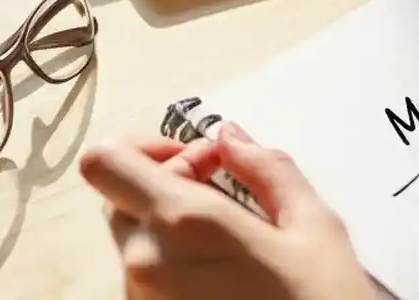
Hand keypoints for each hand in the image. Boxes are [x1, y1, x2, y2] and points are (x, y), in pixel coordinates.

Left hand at [79, 123, 374, 299]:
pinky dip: (177, 263)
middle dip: (167, 183)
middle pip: (120, 198)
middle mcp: (147, 263)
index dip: (141, 146)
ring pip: (135, 240)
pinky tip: (228, 270)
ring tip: (234, 236)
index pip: (105, 161)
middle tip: (224, 189)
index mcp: (184, 223)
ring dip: (172, 226)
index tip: (191, 157)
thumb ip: (265, 167)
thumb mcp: (313, 225)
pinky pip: (147, 280)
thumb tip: (232, 139)